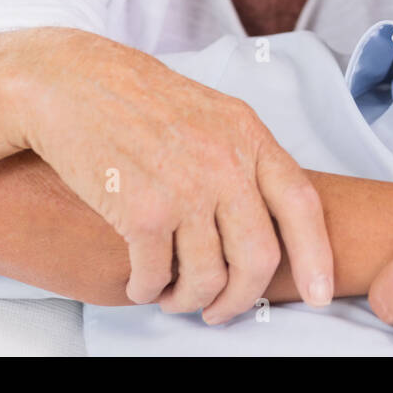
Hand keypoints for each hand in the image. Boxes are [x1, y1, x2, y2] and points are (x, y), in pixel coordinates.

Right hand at [0, 27, 332, 320]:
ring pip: (208, 277)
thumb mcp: (213, 113)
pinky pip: (157, 277)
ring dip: (190, 300)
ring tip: (176, 296)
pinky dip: (149, 291)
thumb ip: (245, 157)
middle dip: (242, 298)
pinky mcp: (140, 212)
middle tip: (222, 309)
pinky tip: (142, 283)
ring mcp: (185, 189)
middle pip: (259, 257)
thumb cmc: (140, 98)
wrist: (71, 83)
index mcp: (249, 136)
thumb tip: (271, 212)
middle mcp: (225, 163)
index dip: (316, 256)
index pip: (301, 205)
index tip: (320, 292)